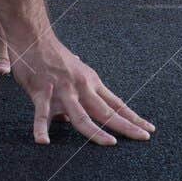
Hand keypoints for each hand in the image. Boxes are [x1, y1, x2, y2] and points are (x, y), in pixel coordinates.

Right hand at [7, 32, 155, 144]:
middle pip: (106, 111)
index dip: (132, 117)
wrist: (33, 37)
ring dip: (96, 132)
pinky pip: (41, 114)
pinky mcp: (42, 92)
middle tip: (143, 137)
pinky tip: (43, 141)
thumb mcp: (74, 70)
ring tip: (110, 143)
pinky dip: (41, 128)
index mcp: (91, 82)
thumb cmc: (52, 54)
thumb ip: (78, 91)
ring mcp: (62, 91)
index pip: (116, 104)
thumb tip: (71, 114)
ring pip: (82, 116)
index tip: (148, 129)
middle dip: (126, 126)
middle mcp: (81, 87)